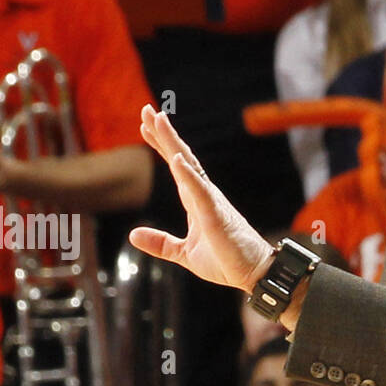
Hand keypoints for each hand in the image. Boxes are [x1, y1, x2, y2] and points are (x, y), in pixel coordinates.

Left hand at [130, 106, 273, 292]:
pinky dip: (187, 175)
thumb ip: (161, 243)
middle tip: (148, 110)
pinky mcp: (216, 216)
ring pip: (189, 166)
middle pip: (181, 158)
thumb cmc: (226, 261)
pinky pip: (200, 192)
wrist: (253, 274)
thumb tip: (133, 235)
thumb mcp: (184, 254)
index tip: (146, 126)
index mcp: (197, 201)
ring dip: (173, 143)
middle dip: (164, 135)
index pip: (177, 167)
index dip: (161, 146)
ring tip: (159, 120)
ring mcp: (211, 203)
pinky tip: (176, 159)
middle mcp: (205, 195)